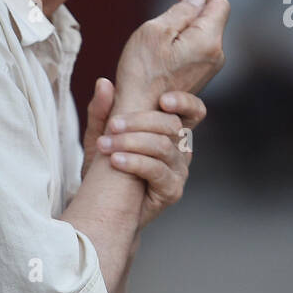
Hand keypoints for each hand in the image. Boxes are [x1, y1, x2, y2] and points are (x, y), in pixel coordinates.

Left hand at [83, 82, 207, 179]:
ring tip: (106, 145)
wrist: (102, 210)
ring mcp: (178, 170)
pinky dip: (135, 162)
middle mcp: (180, 149)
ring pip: (163, 146)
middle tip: (113, 125)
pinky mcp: (172, 190)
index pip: (193, 111)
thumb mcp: (99, 136)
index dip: (185, 102)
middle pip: (173, 126)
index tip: (163, 100)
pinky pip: (157, 171)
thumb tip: (104, 82)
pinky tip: (116, 160)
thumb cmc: (105, 170)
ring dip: (131, 142)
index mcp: (170, 131)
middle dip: (140, 122)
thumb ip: (102, 112)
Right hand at [113, 0, 228, 114]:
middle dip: (186, 9)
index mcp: (209, 41)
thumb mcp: (155, 31)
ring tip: (154, 38)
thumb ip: (182, 11)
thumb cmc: (141, 75)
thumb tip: (198, 0)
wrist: (138, 116)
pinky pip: (194, 50)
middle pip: (210, 18)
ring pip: (200, 34)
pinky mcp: (198, 78)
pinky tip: (157, 53)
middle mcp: (216, 56)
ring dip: (179, 27)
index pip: (219, 3)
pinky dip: (178, 42)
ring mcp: (208, 70)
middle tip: (159, 16)